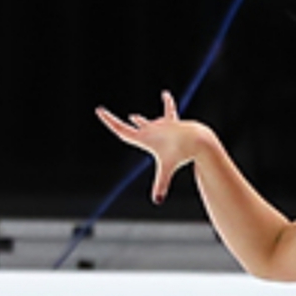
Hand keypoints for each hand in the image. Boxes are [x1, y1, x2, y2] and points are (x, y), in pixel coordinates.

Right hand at [94, 91, 210, 203]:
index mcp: (144, 138)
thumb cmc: (180, 153)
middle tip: (108, 116)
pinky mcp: (173, 121)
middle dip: (118, 123)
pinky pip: (169, 111)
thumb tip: (157, 201)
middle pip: (132, 127)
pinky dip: (168, 103)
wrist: (196, 138)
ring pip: (149, 122)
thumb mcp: (167, 169)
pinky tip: (166, 94)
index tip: (99, 110)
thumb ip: (161, 185)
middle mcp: (150, 129)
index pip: (121, 129)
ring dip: (142, 121)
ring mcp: (161, 125)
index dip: (109, 120)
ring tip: (134, 117)